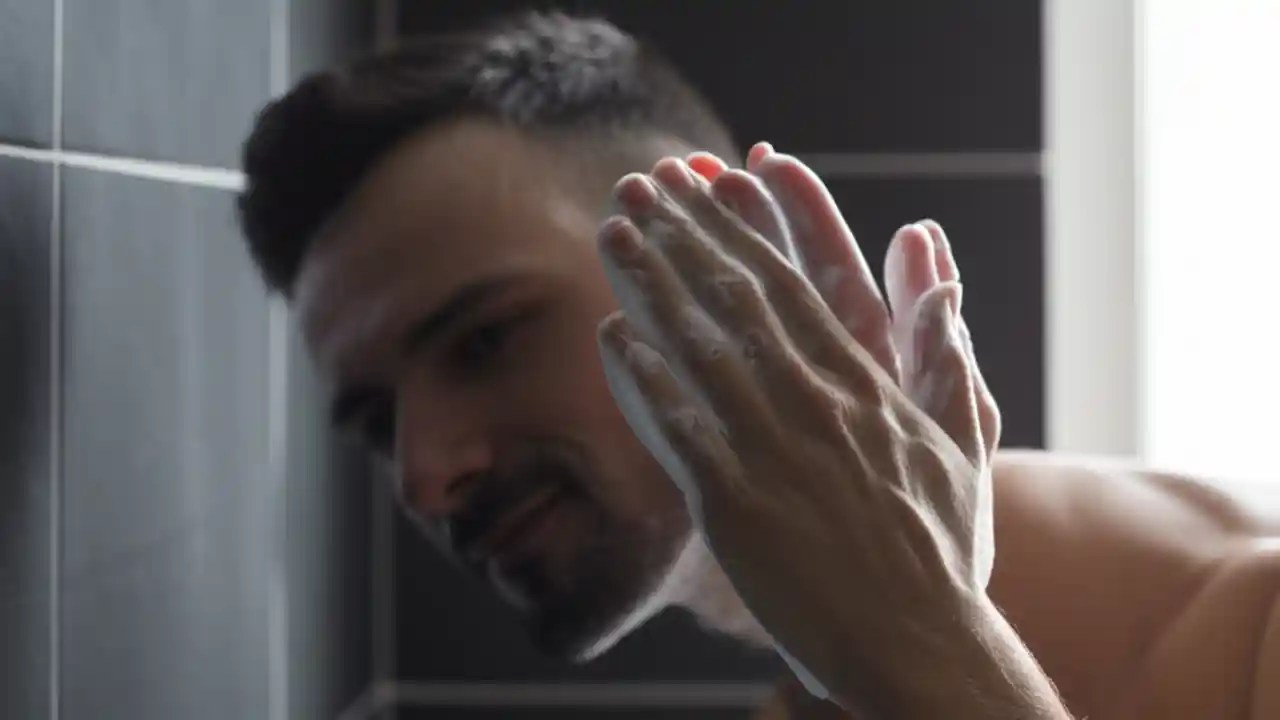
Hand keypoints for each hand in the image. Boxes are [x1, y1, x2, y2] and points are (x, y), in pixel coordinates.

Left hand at [595, 158, 1000, 713]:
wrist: (922, 645)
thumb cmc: (943, 550)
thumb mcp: (963, 443)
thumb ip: (946, 358)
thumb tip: (942, 277)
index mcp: (864, 385)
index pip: (793, 287)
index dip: (740, 231)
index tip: (705, 185)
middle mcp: (815, 403)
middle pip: (737, 300)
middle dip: (684, 236)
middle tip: (642, 184)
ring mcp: (773, 450)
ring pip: (701, 349)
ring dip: (650, 285)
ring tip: (613, 232)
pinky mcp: (736, 504)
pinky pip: (680, 430)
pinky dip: (645, 381)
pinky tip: (613, 338)